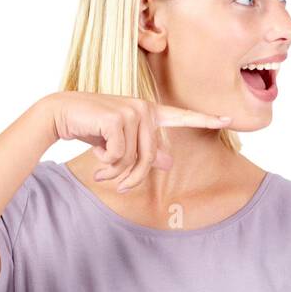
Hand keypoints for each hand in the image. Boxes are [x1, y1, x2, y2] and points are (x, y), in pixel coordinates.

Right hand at [45, 91, 231, 192]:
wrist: (61, 113)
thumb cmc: (92, 128)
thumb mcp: (121, 141)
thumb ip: (145, 151)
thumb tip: (168, 163)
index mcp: (150, 112)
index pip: (182, 116)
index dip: (205, 119)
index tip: (228, 119)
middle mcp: (145, 109)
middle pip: (151, 158)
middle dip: (131, 177)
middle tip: (111, 183)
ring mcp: (133, 111)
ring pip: (135, 160)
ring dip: (115, 172)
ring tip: (101, 169)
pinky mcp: (118, 118)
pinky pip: (120, 155)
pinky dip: (105, 160)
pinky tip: (94, 150)